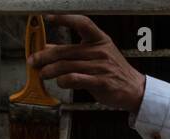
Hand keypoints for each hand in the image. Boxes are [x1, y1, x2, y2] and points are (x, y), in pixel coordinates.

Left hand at [30, 15, 145, 112]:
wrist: (135, 90)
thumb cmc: (114, 72)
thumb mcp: (97, 56)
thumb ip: (73, 51)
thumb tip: (48, 48)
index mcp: (99, 40)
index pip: (81, 22)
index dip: (64, 18)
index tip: (48, 17)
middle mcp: (100, 51)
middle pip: (65, 50)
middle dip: (44, 56)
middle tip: (34, 61)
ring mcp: (101, 67)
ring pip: (66, 66)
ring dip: (50, 71)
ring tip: (43, 74)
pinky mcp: (101, 82)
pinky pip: (75, 79)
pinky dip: (63, 81)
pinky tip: (60, 82)